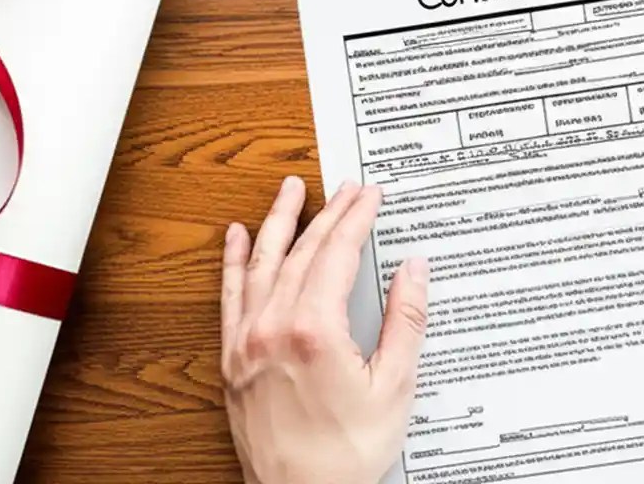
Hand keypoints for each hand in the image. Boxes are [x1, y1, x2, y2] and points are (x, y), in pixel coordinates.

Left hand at [221, 176, 428, 483]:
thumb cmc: (344, 455)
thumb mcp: (394, 387)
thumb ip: (406, 323)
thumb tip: (414, 272)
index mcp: (313, 332)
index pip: (337, 255)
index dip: (356, 219)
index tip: (371, 196)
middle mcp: (272, 328)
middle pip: (302, 252)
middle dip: (328, 214)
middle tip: (347, 189)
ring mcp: (246, 343)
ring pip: (262, 264)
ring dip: (278, 222)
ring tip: (290, 191)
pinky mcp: (232, 360)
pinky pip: (229, 296)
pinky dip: (234, 262)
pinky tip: (238, 238)